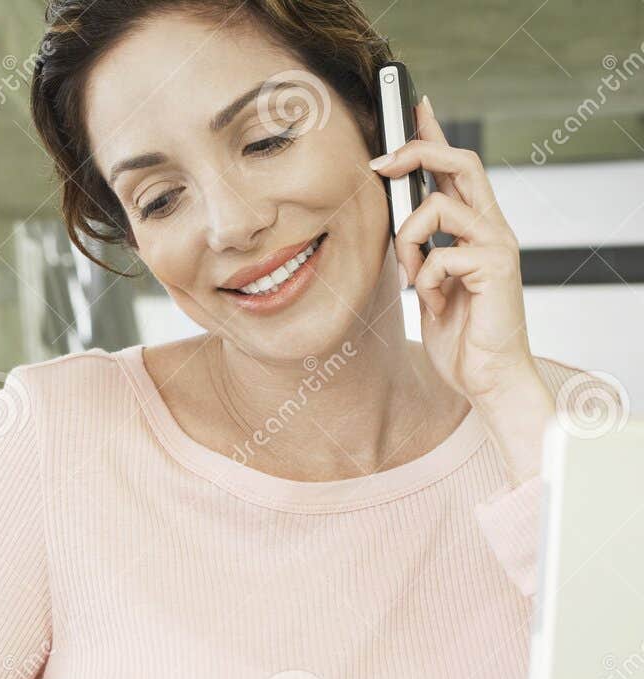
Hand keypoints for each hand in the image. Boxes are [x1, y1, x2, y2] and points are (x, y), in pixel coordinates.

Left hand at [370, 95, 538, 403]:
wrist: (487, 376)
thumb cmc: (459, 331)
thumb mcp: (428, 281)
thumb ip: (420, 248)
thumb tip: (393, 221)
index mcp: (474, 225)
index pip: (456, 165)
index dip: (434, 133)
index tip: (413, 105)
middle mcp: (491, 226)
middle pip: (460, 160)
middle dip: (416, 151)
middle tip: (380, 163)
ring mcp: (496, 244)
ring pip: (436, 208)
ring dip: (406, 242)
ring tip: (411, 279)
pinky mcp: (495, 267)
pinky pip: (439, 255)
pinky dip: (422, 281)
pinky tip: (432, 303)